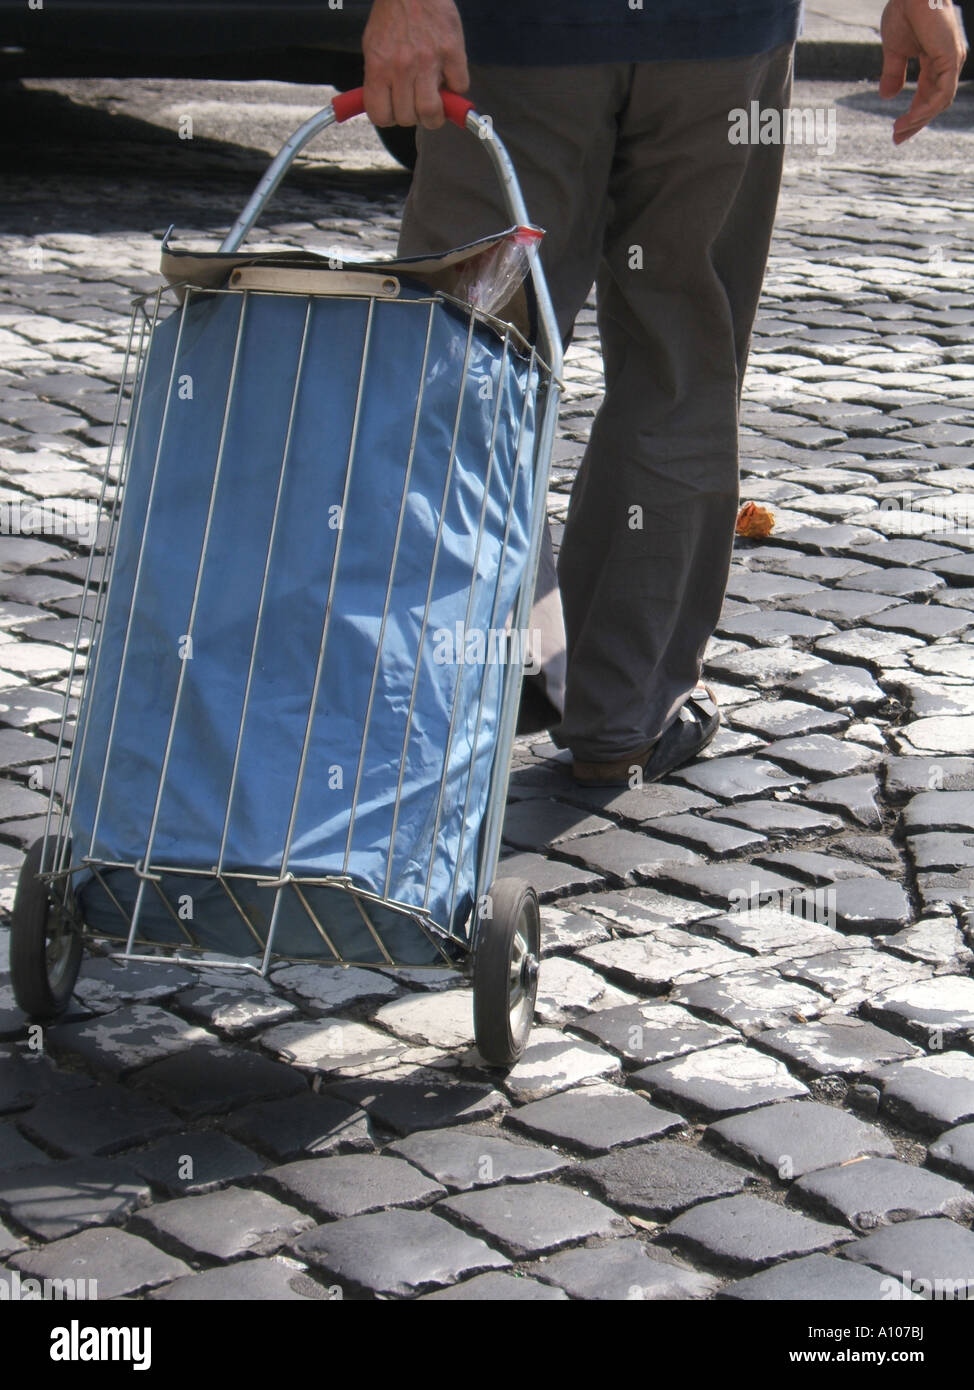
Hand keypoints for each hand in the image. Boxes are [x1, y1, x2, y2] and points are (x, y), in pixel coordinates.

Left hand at [362, 0, 469, 129]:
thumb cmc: (393, 14)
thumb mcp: (373, 46)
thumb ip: (379, 77)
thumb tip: (387, 103)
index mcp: (379, 66)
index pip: (381, 115)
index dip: (389, 118)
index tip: (395, 112)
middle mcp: (402, 67)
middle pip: (408, 118)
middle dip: (413, 116)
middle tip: (417, 104)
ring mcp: (429, 61)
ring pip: (432, 112)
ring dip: (435, 114)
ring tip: (436, 102)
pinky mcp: (452, 52)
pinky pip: (459, 87)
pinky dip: (457, 89)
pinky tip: (449, 78)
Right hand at [879, 0, 966, 142]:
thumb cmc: (904, 12)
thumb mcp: (894, 49)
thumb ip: (893, 73)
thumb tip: (886, 97)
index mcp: (937, 59)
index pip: (928, 94)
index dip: (913, 114)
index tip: (896, 131)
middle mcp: (949, 62)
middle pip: (935, 102)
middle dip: (916, 122)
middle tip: (897, 139)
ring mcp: (952, 61)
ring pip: (939, 102)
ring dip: (919, 119)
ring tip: (899, 130)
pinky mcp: (951, 58)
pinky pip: (942, 93)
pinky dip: (927, 108)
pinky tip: (911, 118)